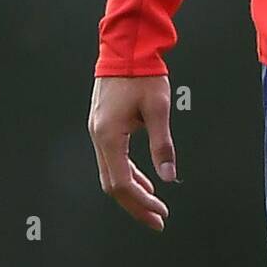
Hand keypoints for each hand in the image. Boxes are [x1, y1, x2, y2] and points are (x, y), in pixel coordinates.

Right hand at [88, 76, 177, 231]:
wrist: (127, 47)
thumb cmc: (142, 74)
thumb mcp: (158, 109)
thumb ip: (162, 145)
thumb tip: (168, 176)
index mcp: (109, 135)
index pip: (122, 184)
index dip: (141, 202)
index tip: (160, 213)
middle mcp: (98, 137)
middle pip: (113, 184)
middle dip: (136, 204)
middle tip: (158, 219)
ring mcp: (98, 131)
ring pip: (111, 173)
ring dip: (132, 190)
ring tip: (153, 205)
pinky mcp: (103, 125)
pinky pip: (112, 158)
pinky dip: (128, 173)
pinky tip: (143, 179)